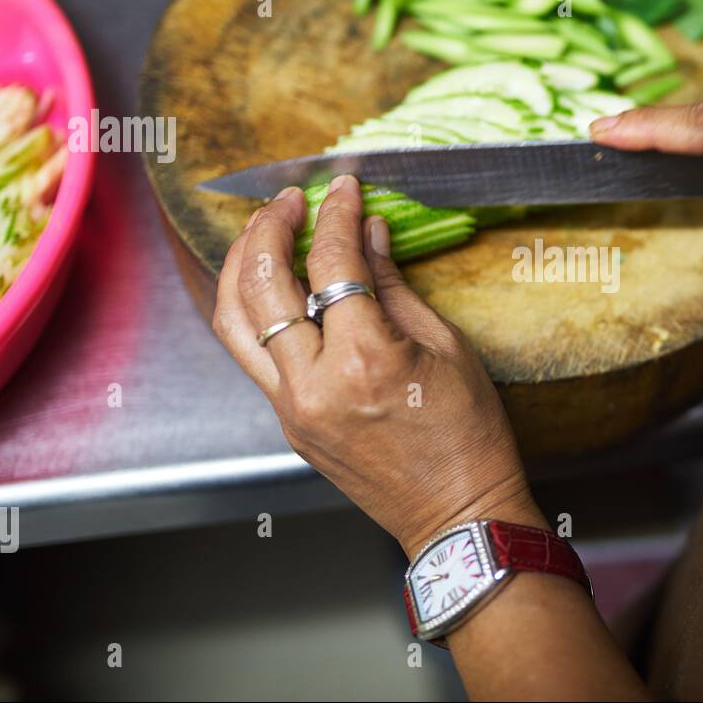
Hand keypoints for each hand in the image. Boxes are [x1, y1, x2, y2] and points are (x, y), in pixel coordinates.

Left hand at [211, 176, 544, 556]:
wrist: (456, 515)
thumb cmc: (468, 437)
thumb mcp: (446, 349)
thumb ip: (395, 285)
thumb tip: (368, 233)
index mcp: (364, 360)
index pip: (333, 263)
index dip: (337, 214)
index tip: (345, 188)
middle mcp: (313, 384)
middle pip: (260, 284)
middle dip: (268, 227)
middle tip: (288, 200)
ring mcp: (292, 409)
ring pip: (234, 322)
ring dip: (240, 266)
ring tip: (262, 233)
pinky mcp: (288, 424)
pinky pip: (254, 355)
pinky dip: (254, 309)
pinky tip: (275, 286)